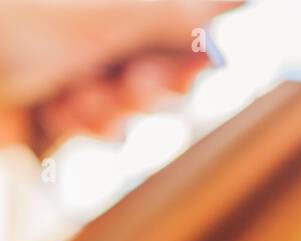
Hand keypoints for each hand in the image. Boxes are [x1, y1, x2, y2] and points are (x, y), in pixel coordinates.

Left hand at [0, 0, 242, 149]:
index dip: (191, 46)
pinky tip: (56, 115)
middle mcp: (84, 16)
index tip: (189, 65)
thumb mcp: (104, 12)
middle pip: (156, 56)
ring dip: (112, 109)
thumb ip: (174, 14)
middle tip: (130, 87)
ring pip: (126, 95)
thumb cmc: (7, 23)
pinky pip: (90, 119)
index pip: (176, 16)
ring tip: (76, 104)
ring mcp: (60, 54)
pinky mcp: (41, 94)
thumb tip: (231, 8)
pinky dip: (80, 123)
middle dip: (149, 82)